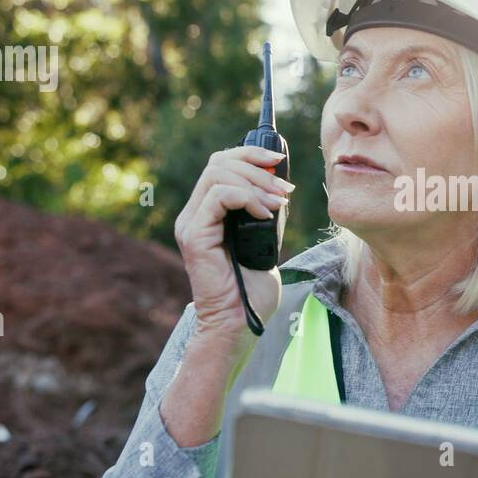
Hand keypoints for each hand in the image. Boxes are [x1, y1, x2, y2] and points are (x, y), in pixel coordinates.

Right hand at [173, 146, 293, 336]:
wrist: (239, 323)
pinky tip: (265, 215)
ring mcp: (191, 225)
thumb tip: (281, 187)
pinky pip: (218, 196)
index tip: (279, 161)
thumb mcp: (264, 240)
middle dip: (257, 166)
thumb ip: (264, 213)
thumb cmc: (252, 289)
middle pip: (219, 162)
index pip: (221, 164)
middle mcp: (194, 215)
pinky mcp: (195, 236)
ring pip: (218, 173)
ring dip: (256, 183)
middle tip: (285, 188)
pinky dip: (247, 198)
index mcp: (207, 213)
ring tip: (279, 203)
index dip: (250, 154)